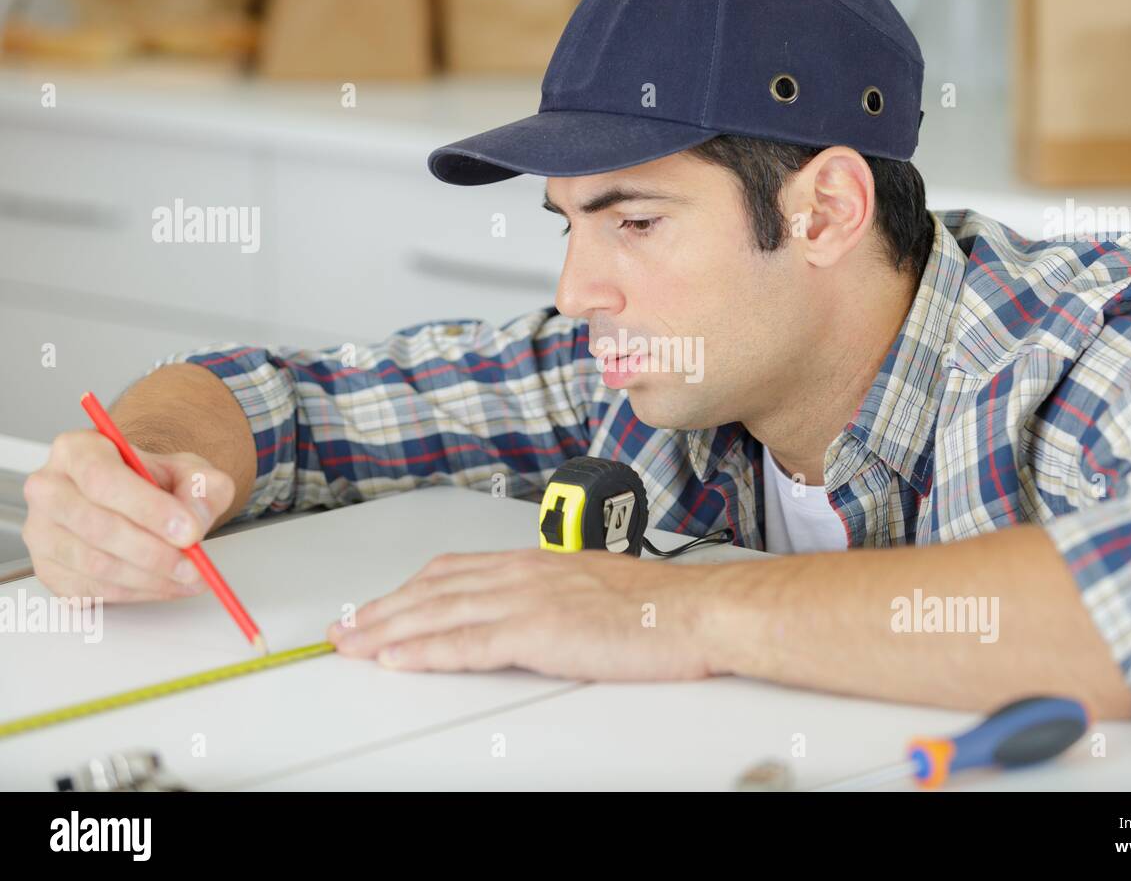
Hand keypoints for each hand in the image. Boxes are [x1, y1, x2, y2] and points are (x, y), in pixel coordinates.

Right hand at [22, 429, 235, 601]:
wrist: (138, 498)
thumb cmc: (155, 480)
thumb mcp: (190, 472)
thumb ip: (201, 489)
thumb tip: (194, 520)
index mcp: (77, 450)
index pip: (104, 479)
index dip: (148, 509)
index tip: (189, 530)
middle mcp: (49, 488)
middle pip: (97, 526)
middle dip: (153, 552)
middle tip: (194, 564)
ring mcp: (41, 532)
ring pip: (95, 564)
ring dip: (149, 578)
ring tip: (188, 577)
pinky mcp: (47, 569)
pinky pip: (92, 589)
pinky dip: (136, 593)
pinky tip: (164, 584)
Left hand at [326, 547, 723, 680]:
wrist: (696, 610)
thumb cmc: (659, 605)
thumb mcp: (593, 586)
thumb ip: (553, 595)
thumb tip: (533, 612)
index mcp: (535, 563)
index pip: (453, 572)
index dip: (407, 590)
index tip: (377, 605)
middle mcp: (523, 574)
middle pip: (433, 590)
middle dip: (381, 610)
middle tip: (343, 629)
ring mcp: (529, 601)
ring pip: (439, 613)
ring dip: (387, 630)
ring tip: (350, 645)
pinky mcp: (539, 632)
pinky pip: (468, 643)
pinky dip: (426, 651)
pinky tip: (397, 659)